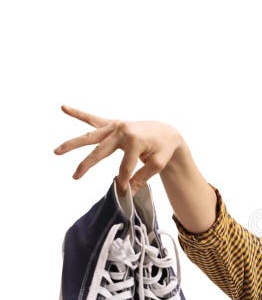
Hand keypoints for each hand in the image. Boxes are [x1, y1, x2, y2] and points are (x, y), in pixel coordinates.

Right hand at [53, 105, 184, 195]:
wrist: (166, 131)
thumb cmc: (163, 148)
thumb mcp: (158, 164)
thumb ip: (142, 177)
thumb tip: (128, 192)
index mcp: (135, 140)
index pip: (125, 166)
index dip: (125, 180)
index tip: (124, 191)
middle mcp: (122, 131)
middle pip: (101, 151)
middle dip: (87, 165)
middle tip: (75, 177)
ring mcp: (116, 126)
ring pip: (91, 136)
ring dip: (73, 144)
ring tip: (57, 151)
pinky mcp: (113, 124)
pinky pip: (93, 118)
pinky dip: (78, 113)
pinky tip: (64, 107)